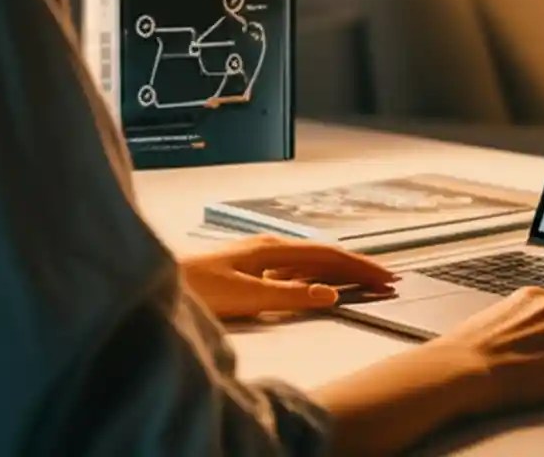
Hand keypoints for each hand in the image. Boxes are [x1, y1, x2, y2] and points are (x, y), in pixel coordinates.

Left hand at [180, 235, 396, 318]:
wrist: (153, 280)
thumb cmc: (194, 287)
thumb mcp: (245, 296)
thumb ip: (289, 296)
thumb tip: (331, 294)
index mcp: (273, 248)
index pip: (329, 256)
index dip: (361, 268)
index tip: (387, 279)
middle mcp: (270, 247)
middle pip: (326, 255)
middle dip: (359, 267)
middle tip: (389, 282)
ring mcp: (260, 256)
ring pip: (313, 261)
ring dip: (342, 271)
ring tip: (367, 282)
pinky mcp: (251, 268)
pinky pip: (298, 269)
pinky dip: (321, 276)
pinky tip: (324, 285)